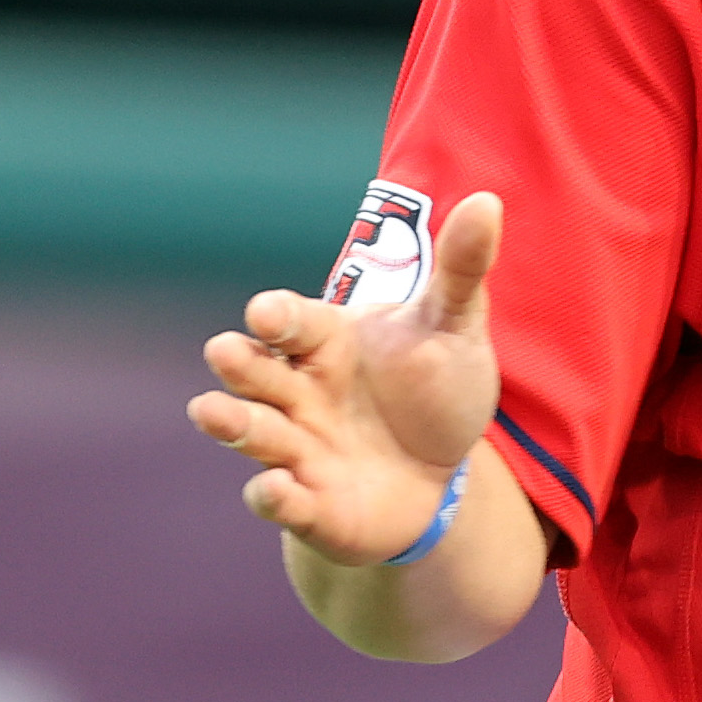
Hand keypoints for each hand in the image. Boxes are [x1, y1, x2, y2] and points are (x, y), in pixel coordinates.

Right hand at [190, 192, 505, 566]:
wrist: (440, 474)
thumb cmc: (433, 387)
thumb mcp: (454, 326)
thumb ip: (462, 269)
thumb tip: (489, 199)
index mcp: (325, 340)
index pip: (292, 321)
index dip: (278, 316)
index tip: (268, 312)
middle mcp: (298, 391)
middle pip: (256, 371)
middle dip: (240, 363)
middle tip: (227, 351)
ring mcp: (297, 448)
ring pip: (253, 432)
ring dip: (233, 423)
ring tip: (212, 411)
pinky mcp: (308, 503)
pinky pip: (280, 500)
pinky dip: (273, 496)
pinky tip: (273, 489)